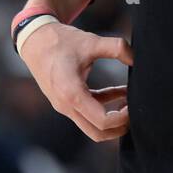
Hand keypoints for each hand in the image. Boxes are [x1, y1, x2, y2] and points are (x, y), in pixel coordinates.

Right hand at [20, 22, 132, 140]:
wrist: (35, 40)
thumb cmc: (61, 40)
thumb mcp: (91, 41)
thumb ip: (116, 47)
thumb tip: (136, 59)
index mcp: (72, 93)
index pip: (102, 121)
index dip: (122, 117)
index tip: (135, 104)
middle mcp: (66, 105)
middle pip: (97, 133)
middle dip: (119, 127)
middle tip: (137, 112)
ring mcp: (64, 106)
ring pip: (92, 126)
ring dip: (113, 118)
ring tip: (132, 102)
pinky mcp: (65, 101)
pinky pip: (88, 113)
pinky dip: (104, 106)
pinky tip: (121, 93)